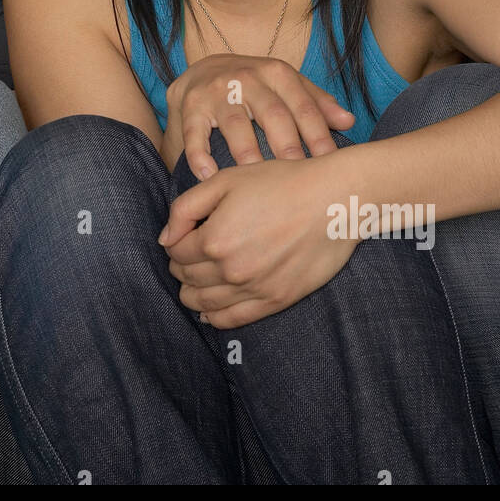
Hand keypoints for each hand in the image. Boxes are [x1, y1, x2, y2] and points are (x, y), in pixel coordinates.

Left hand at [158, 156, 358, 328]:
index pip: (175, 253)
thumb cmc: (280, 183)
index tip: (183, 238)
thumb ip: (186, 208)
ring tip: (194, 284)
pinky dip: (215, 318)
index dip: (175, 244)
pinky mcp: (275, 301)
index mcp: (214, 239)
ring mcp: (253, 289)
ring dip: (192, 294)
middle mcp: (230, 269)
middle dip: (181, 269)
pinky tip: (209, 312)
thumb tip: (165, 240)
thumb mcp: (225, 180)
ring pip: (204, 304)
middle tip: (188, 258)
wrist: (334, 201)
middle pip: (187, 279)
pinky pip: (232, 320)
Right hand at [164, 54, 354, 178]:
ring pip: (236, 124)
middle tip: (299, 178)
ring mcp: (218, 90)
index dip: (318, 136)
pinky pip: (195, 132)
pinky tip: (209, 175)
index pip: (303, 106)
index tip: (329, 164)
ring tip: (257, 181)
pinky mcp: (191, 105)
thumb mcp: (285, 86)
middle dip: (288, 147)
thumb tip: (349, 121)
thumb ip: (316, 102)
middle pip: (274, 115)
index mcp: (277, 73)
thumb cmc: (252, 86)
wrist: (200, 70)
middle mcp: (248, 78)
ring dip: (248, 153)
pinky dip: (200, 154)